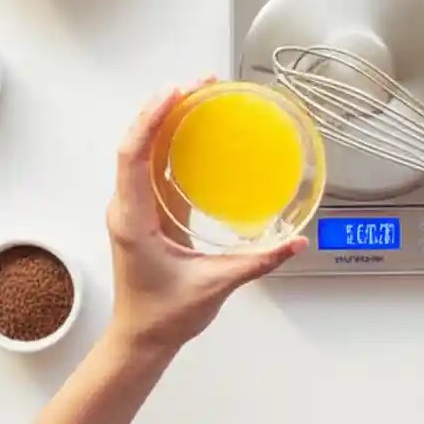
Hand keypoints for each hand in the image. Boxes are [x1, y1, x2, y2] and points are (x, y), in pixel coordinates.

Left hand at [106, 83, 306, 349]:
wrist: (141, 338)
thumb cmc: (163, 316)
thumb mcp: (214, 286)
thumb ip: (258, 262)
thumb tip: (295, 242)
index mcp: (133, 219)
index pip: (133, 155)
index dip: (151, 119)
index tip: (175, 93)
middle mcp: (128, 207)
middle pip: (137, 143)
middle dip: (164, 108)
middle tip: (199, 84)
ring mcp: (135, 207)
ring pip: (143, 150)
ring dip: (166, 120)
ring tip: (198, 95)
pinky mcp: (147, 211)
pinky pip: (153, 165)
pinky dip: (170, 141)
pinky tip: (195, 129)